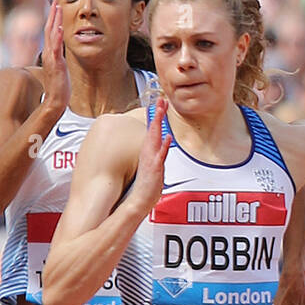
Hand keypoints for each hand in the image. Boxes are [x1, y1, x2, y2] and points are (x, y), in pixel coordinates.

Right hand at [41, 0, 69, 112]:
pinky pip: (56, 48)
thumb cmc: (59, 87)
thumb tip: (60, 53)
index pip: (50, 32)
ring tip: (57, 7)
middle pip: (49, 28)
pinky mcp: (56, 64)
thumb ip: (58, 58)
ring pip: (51, 34)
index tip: (56, 6)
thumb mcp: (60, 68)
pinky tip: (60, 27)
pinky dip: (58, 36)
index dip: (53, 18)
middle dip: (53, 13)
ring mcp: (51, 58)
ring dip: (54, 19)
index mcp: (50, 53)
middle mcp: (49, 53)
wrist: (56, 101)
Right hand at [129, 97, 169, 213]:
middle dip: (158, 115)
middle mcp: (148, 155)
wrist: (137, 203)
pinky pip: (159, 156)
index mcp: (149, 154)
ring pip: (155, 139)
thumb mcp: (151, 170)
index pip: (153, 133)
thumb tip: (160, 149)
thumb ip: (155, 158)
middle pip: (154, 131)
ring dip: (158, 124)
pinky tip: (167, 137)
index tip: (161, 106)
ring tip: (161, 110)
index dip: (157, 119)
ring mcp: (150, 161)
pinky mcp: (153, 170)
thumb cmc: (145, 189)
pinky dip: (163, 146)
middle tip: (161, 100)